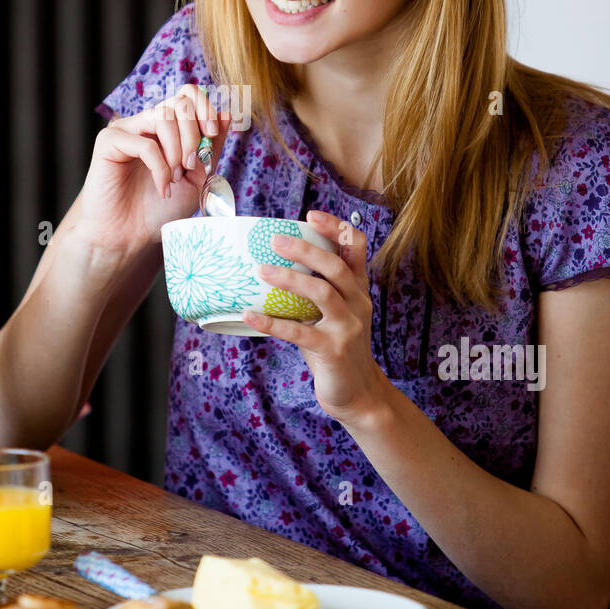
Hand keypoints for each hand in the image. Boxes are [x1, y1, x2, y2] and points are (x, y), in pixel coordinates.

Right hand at [79, 83, 231, 253]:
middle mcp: (146, 122)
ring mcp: (127, 129)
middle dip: (193, 135)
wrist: (132, 235)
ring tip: (175, 178)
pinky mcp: (109, 141)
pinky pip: (145, 143)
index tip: (212, 135)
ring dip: (177, 150)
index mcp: (167, 127)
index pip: (188, 95)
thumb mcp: (198, 177)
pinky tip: (162, 186)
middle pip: (179, 103)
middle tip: (191, 165)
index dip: (204, 108)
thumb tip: (226, 113)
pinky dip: (160, 167)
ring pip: (163, 117)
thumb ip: (210, 147)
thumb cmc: (161, 209)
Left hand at [241, 209, 385, 423]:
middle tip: (275, 240)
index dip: (336, 228)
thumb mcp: (332, 314)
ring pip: (322, 293)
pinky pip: (299, 333)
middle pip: (336, 266)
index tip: (310, 215)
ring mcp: (348, 328)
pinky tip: (251, 314)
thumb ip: (315, 290)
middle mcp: (358, 304)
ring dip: (290, 279)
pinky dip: (272, 323)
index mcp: (358, 290)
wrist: (358, 393)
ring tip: (261, 270)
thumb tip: (269, 265)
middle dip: (306, 249)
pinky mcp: (334, 351)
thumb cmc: (336, 347)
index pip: (356, 248)